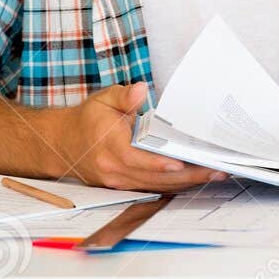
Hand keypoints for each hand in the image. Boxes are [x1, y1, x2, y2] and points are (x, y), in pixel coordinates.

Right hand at [61, 82, 226, 190]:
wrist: (63, 143)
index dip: (159, 162)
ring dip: (186, 182)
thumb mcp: (104, 99)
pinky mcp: (123, 186)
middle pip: (153, 176)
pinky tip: (195, 179)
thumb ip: (124, 96)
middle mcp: (113, 167)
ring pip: (156, 185)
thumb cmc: (89, 119)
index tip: (181, 163)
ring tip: (214, 174)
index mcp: (109, 142)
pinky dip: (174, 185)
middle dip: (187, 175)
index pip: (136, 157)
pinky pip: (151, 188)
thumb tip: (140, 90)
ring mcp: (118, 180)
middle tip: (216, 169)